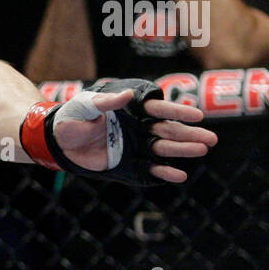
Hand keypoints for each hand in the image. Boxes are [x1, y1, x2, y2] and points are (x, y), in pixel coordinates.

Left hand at [54, 89, 217, 182]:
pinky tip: (180, 174)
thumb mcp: (86, 105)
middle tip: (211, 139)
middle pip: (168, 130)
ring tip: (202, 150)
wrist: (57, 140)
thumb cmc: (73, 117)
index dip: (178, 113)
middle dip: (189, 134)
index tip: (197, 115)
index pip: (160, 110)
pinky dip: (163, 173)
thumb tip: (128, 95)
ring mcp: (135, 146)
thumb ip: (106, 102)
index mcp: (132, 110)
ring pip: (163, 149)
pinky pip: (149, 170)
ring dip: (181, 150)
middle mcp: (138, 128)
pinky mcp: (128, 165)